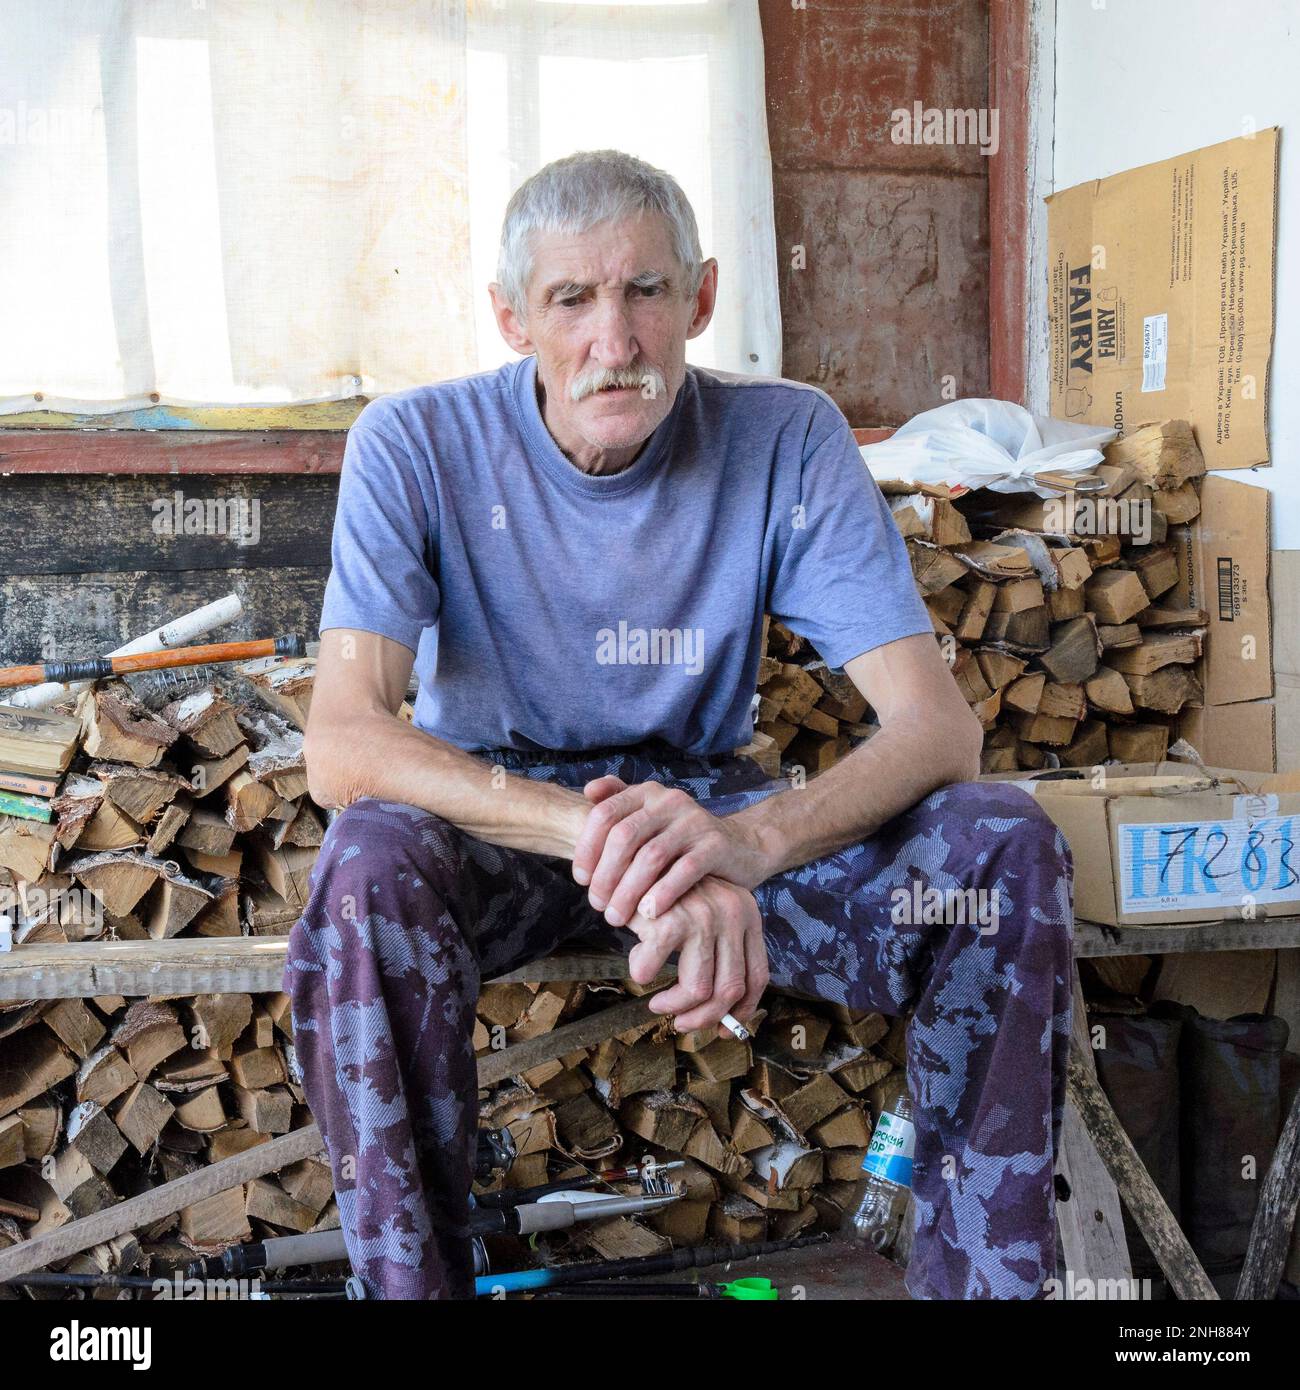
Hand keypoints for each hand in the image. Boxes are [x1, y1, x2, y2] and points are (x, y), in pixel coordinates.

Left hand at [572, 776, 772, 926]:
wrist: (741, 846)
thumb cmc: (683, 840)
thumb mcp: (652, 817)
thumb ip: (620, 801)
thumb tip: (588, 791)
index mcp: (648, 793)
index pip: (604, 814)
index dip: (586, 848)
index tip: (581, 879)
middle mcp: (669, 801)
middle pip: (624, 836)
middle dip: (605, 875)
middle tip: (598, 905)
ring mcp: (694, 821)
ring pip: (651, 856)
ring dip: (629, 891)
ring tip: (617, 917)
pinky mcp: (716, 844)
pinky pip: (685, 870)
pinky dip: (663, 893)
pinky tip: (649, 913)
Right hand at [624, 874, 768, 1038]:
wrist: (634, 849)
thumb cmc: (666, 891)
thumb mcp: (703, 917)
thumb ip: (716, 955)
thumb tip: (722, 1018)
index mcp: (747, 914)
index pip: (757, 976)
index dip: (741, 1010)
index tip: (721, 1028)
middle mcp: (734, 913)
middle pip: (730, 989)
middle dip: (704, 1018)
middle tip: (682, 1023)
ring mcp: (705, 916)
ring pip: (699, 989)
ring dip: (674, 1006)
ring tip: (658, 1004)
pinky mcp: (671, 919)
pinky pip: (658, 973)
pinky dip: (644, 978)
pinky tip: (638, 971)